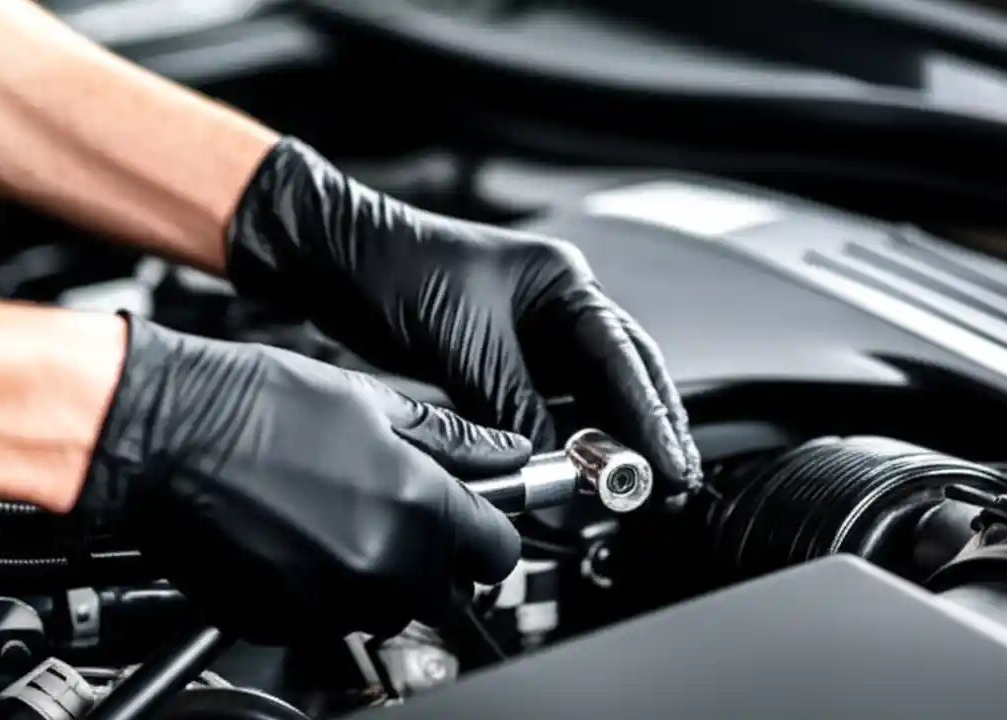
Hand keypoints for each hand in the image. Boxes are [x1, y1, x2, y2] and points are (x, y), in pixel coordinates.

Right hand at [78, 315, 528, 642]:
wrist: (160, 433)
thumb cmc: (254, 404)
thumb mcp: (372, 402)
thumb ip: (453, 440)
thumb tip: (505, 452)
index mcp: (416, 508)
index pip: (497, 554)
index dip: (489, 533)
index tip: (476, 518)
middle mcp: (379, 567)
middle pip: (448, 594)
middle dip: (438, 560)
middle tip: (404, 511)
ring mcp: (327, 603)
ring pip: (388, 611)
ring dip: (382, 576)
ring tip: (342, 516)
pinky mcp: (278, 621)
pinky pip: (328, 621)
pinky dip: (327, 591)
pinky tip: (302, 537)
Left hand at [227, 138, 701, 492]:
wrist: (335, 261)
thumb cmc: (398, 269)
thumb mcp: (466, 343)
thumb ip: (515, 404)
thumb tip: (553, 464)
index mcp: (562, 282)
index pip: (623, 356)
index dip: (651, 415)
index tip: (669, 462)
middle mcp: (556, 307)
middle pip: (622, 376)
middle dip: (649, 429)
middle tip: (671, 482)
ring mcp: (530, 336)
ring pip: (588, 396)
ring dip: (608, 439)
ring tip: (631, 486)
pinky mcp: (500, 363)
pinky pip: (546, 408)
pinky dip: (563, 439)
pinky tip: (576, 469)